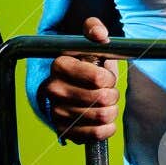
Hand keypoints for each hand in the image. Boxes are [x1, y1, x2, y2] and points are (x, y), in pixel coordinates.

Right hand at [38, 18, 118, 143]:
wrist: (74, 87)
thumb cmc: (87, 64)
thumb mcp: (89, 43)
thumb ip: (94, 29)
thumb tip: (100, 34)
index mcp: (59, 65)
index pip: (98, 78)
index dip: (108, 78)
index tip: (105, 77)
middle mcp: (53, 89)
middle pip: (101, 99)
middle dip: (112, 94)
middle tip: (108, 91)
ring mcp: (56, 111)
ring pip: (101, 116)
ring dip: (111, 111)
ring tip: (105, 104)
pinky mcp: (63, 130)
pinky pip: (95, 135)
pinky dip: (107, 128)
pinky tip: (104, 119)